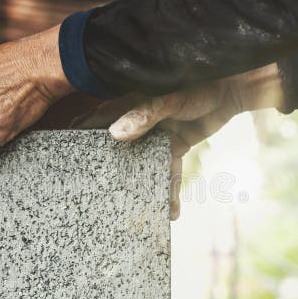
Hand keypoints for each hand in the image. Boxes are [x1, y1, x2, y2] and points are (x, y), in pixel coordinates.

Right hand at [72, 63, 281, 219]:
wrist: (236, 87)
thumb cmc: (199, 82)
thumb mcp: (170, 98)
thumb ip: (144, 116)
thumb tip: (115, 136)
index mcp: (129, 104)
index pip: (95, 122)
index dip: (78, 138)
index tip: (60, 158)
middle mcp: (139, 120)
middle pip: (117, 150)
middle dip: (110, 173)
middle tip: (97, 198)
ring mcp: (157, 134)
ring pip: (143, 166)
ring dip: (144, 189)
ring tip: (140, 216)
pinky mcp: (175, 144)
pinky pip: (168, 171)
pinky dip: (170, 190)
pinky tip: (172, 212)